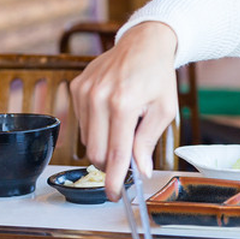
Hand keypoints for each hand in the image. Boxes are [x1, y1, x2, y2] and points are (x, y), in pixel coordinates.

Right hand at [70, 21, 179, 200]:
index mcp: (122, 103)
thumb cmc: (157, 76)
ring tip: (125, 121)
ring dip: (105, 141)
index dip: (113, 179)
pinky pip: (82, 122)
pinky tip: (113, 110)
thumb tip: (139, 170)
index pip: (114, 153)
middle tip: (128, 158)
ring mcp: (83, 91)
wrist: (144, 43)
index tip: (113, 195)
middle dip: (110, 163)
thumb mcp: (163, 110)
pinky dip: (97, 126)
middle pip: (95, 152)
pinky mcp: (76, 88)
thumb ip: (148, 141)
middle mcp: (98, 97)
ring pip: (87, 139)